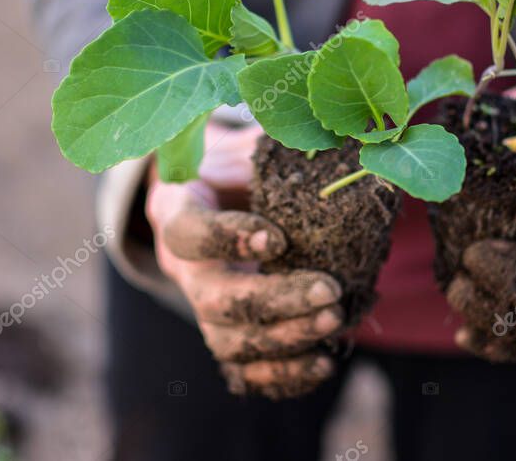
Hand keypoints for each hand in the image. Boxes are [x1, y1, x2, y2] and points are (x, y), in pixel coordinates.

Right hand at [147, 122, 343, 397]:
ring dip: (283, 339)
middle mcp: (184, 267)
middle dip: (274, 300)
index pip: (189, 232)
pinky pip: (244, 372)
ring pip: (229, 341)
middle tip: (328, 290)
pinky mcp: (227, 335)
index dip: (227, 238)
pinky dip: (282, 376)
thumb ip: (274, 144)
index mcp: (179, 211)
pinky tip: (325, 362)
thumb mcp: (248, 145)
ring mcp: (203, 307)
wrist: (219, 199)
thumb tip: (331, 138)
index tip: (275, 237)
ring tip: (336, 320)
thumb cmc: (238, 166)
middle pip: (214, 300)